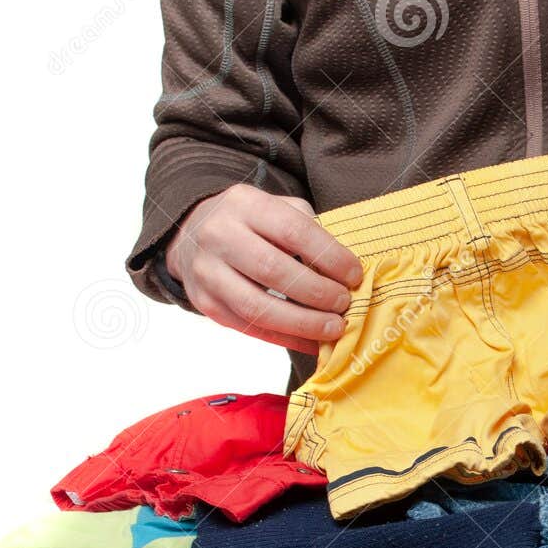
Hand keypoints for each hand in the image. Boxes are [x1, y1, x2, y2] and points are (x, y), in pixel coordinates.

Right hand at [165, 184, 361, 352]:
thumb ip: (309, 229)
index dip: (329, 257)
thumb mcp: (278, 208)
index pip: (293, 231)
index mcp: (244, 205)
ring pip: (257, 307)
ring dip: (302, 323)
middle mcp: (219, 236)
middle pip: (273, 270)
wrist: (193, 232)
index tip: (354, 276)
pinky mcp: (205, 303)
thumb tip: (346, 270)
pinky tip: (312, 343)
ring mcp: (207, 272)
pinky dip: (286, 339)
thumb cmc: (251, 222)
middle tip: (344, 304)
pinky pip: (249, 328)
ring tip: (333, 328)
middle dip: (317, 293)